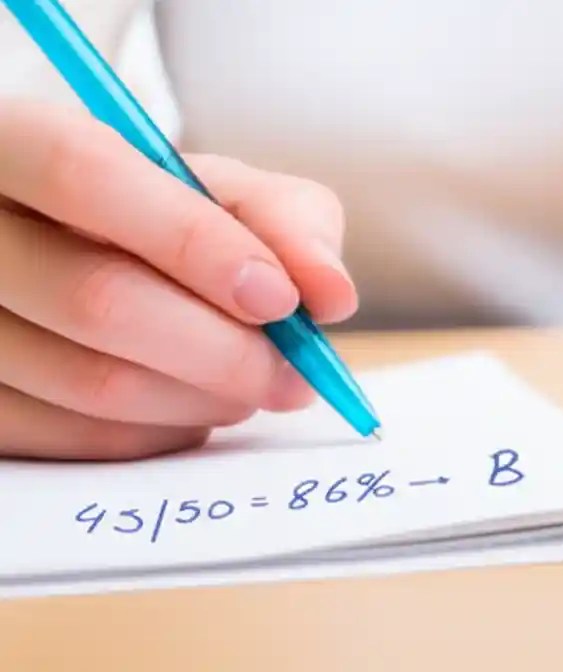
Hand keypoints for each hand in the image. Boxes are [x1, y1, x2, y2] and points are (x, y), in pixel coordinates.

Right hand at [0, 101, 357, 459]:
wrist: (74, 259)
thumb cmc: (160, 219)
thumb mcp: (222, 190)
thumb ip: (286, 221)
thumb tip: (331, 295)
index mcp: (13, 141)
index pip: (85, 174)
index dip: (193, 241)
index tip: (279, 298)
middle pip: (96, 298)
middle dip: (226, 349)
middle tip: (296, 374)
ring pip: (90, 382)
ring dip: (204, 398)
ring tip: (254, 384)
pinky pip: (76, 439)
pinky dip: (161, 432)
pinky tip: (195, 408)